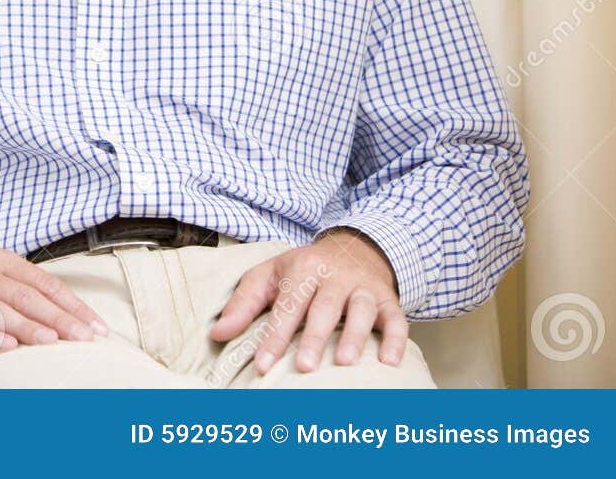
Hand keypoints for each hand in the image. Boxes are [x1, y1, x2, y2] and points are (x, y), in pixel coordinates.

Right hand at [0, 248, 107, 354]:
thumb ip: (27, 293)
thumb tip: (76, 319)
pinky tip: (8, 348)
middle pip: (25, 297)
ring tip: (52, 342)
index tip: (96, 327)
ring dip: (28, 327)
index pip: (43, 282)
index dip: (72, 305)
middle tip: (84, 338)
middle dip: (59, 318)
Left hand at [209, 229, 406, 373]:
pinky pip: (397, 319)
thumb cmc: (302, 271)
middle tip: (305, 367)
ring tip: (345, 362)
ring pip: (362, 310)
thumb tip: (218, 333)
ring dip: (355, 336)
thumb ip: (243, 304)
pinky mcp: (389, 300)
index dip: (275, 335)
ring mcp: (364, 287)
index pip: (287, 304)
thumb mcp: (269, 276)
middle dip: (315, 337)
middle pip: (325, 307)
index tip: (263, 364)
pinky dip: (396, 340)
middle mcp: (336, 275)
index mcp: (302, 268)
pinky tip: (389, 362)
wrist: (352, 248)